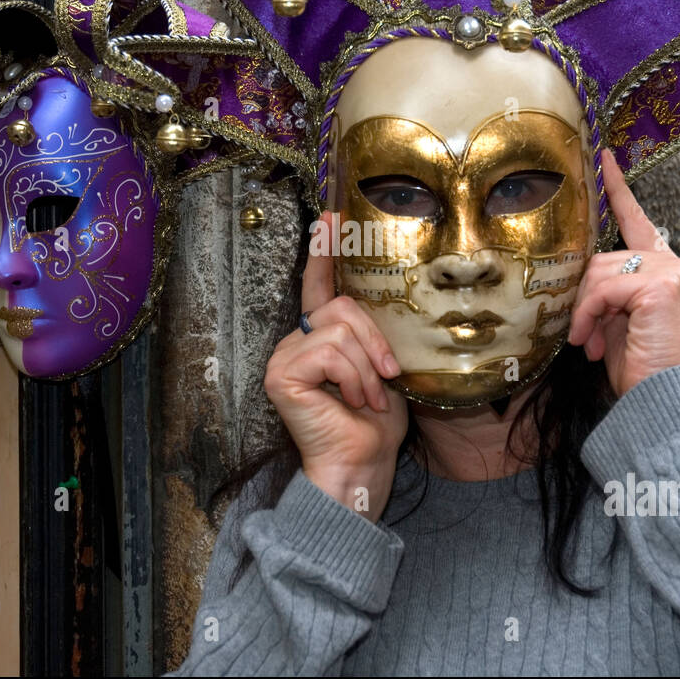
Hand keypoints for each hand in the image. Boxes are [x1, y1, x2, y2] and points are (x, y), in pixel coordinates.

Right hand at [264, 211, 407, 520]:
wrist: (362, 465)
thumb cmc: (375, 424)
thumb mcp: (386, 367)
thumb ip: (377, 333)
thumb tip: (397, 295)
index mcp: (320, 336)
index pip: (320, 284)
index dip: (326, 249)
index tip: (334, 214)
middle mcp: (296, 340)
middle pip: (343, 305)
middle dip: (375, 341)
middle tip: (389, 376)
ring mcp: (285, 356)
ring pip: (340, 329)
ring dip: (368, 368)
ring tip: (369, 399)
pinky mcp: (282, 374)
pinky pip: (330, 351)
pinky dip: (353, 377)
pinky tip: (352, 402)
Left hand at [567, 148, 679, 397]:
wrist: (661, 400)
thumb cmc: (640, 368)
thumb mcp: (616, 322)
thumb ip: (604, 292)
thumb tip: (574, 280)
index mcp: (665, 269)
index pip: (638, 221)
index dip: (618, 189)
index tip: (603, 159)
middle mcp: (674, 264)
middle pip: (603, 258)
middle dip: (585, 298)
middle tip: (583, 335)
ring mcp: (671, 271)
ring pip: (599, 273)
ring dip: (584, 311)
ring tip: (588, 342)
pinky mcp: (660, 285)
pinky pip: (603, 289)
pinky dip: (589, 315)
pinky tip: (590, 342)